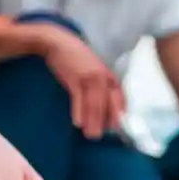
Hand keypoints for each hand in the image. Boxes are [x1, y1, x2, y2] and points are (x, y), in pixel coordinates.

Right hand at [38, 25, 125, 139]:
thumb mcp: (94, 71)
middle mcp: (103, 77)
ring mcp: (90, 77)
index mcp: (110, 76)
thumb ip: (101, 87)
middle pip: (107, 104)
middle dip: (105, 122)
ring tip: (90, 135)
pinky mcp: (75, 78)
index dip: (119, 114)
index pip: (120, 98)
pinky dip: (78, 111)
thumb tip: (103, 109)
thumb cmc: (77, 59)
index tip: (117, 128)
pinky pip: (79, 98)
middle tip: (101, 136)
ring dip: (92, 121)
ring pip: (94, 104)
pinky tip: (77, 123)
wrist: (58, 42)